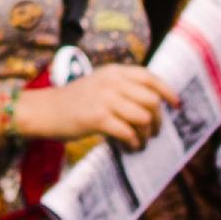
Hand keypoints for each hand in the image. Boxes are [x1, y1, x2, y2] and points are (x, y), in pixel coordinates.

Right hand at [13, 64, 164, 151]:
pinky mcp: (97, 118)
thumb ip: (121, 87)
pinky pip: (128, 133)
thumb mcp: (97, 83)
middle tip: (154, 132)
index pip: (149, 77)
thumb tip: (150, 102)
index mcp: (113, 71)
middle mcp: (111, 82)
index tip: (177, 104)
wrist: (43, 110)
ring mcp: (105, 99)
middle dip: (158, 120)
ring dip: (147, 134)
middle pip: (151, 100)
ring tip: (141, 141)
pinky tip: (131, 147)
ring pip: (143, 117)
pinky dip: (134, 143)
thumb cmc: (71, 101)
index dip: (167, 91)